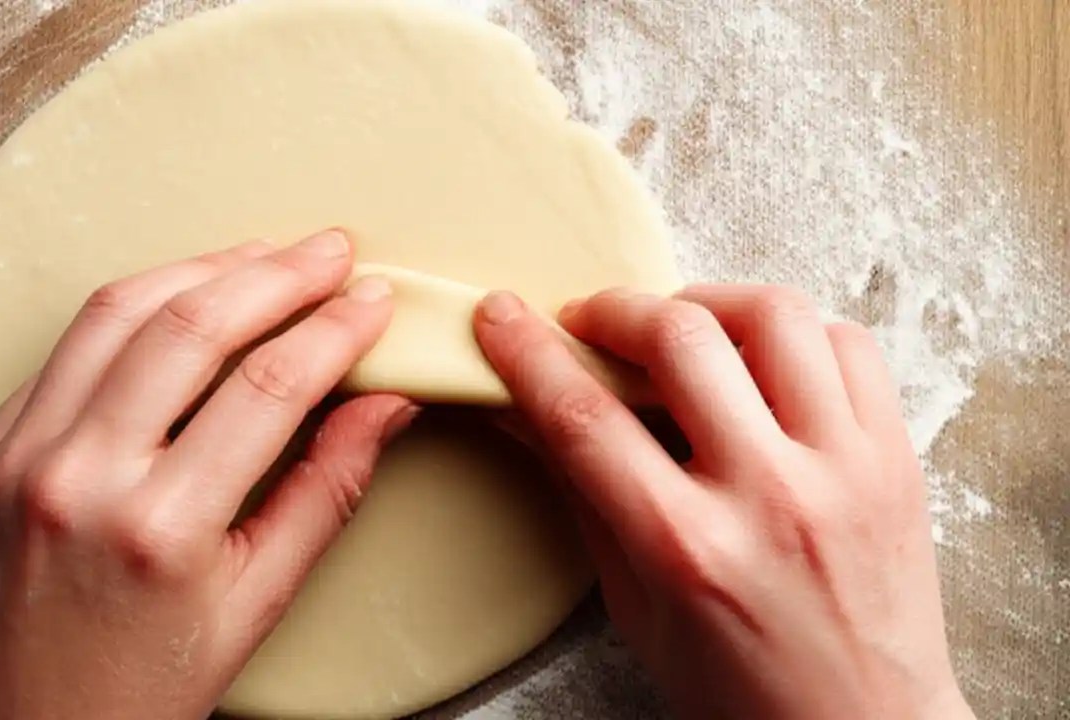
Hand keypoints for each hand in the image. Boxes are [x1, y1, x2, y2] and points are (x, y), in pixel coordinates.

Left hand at [0, 231, 415, 719]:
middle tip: (330, 252)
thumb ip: (327, 491)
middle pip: (192, 326)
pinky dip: (133, 310)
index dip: (334, 331)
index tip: (372, 304)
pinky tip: (182, 301)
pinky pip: (65, 349)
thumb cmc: (140, 688)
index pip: (268, 387)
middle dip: (277, 274)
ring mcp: (16, 456)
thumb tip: (383, 405)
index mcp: (159, 531)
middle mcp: (77, 478)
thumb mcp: (256, 602)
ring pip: (117, 312)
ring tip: (264, 257)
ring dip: (202, 268)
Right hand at [474, 285, 973, 719]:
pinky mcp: (895, 457)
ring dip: (706, 303)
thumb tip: (525, 413)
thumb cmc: (739, 689)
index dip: (527, 354)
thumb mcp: (634, 606)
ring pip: (774, 317)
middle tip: (590, 324)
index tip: (499, 318)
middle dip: (614, 310)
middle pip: (679, 341)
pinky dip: (792, 333)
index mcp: (687, 548)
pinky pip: (847, 344)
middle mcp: (771, 496)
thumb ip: (582, 498)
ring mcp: (845, 469)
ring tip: (678, 328)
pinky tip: (758, 360)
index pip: (585, 417)